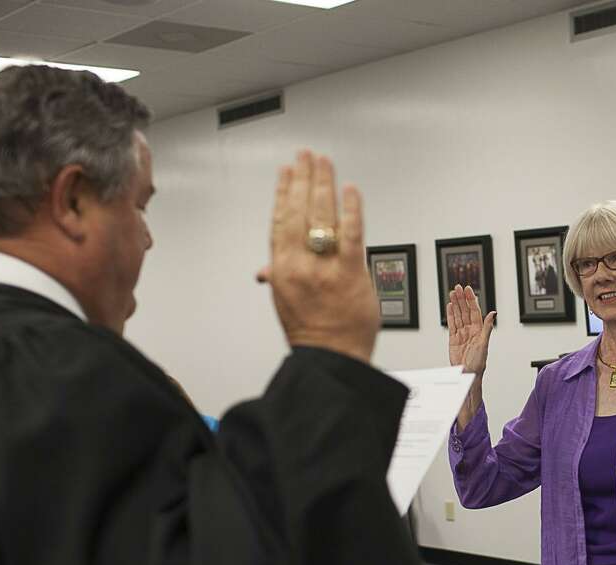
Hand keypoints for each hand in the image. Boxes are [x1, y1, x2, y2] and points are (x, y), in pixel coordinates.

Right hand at [258, 150, 378, 362]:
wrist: (332, 356)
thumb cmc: (312, 332)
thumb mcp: (286, 302)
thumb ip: (278, 277)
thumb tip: (264, 271)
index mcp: (280, 269)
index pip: (279, 220)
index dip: (283, 192)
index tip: (286, 172)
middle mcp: (299, 264)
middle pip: (299, 210)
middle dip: (304, 178)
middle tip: (308, 157)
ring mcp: (324, 267)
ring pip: (322, 215)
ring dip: (323, 184)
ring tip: (326, 164)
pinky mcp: (350, 272)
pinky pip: (351, 233)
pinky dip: (351, 209)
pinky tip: (350, 190)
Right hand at [447, 285, 495, 374]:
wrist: (468, 373)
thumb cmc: (478, 362)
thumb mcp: (484, 344)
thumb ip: (487, 327)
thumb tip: (493, 314)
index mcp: (478, 330)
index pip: (474, 311)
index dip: (471, 300)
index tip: (468, 290)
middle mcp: (470, 330)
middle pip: (465, 310)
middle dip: (462, 299)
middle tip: (458, 287)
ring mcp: (461, 333)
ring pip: (458, 315)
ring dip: (456, 304)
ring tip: (452, 293)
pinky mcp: (453, 339)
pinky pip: (451, 324)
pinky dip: (450, 315)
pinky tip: (450, 306)